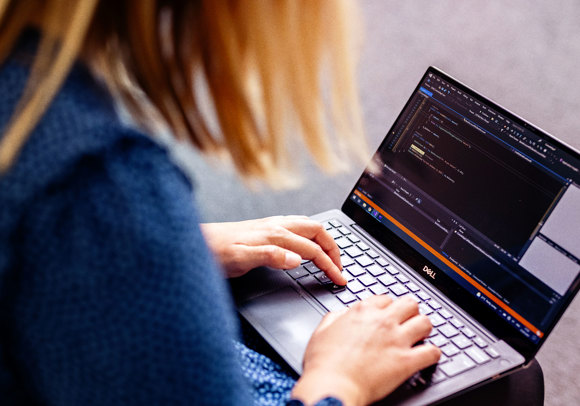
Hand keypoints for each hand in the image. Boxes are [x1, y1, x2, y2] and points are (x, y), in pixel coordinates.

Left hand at [200, 216, 345, 283]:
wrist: (196, 242)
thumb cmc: (214, 252)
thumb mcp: (240, 260)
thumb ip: (270, 257)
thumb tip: (297, 260)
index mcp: (274, 235)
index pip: (312, 249)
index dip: (329, 265)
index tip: (340, 279)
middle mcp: (276, 226)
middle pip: (317, 232)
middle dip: (334, 249)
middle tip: (341, 268)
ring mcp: (271, 224)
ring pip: (308, 226)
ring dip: (324, 239)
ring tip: (331, 255)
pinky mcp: (264, 227)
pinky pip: (297, 226)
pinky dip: (310, 235)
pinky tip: (307, 243)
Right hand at [291, 295, 440, 405]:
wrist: (332, 386)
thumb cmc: (324, 363)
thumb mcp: (322, 331)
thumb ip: (335, 317)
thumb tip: (342, 314)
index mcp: (363, 312)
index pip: (386, 299)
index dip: (388, 307)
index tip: (388, 314)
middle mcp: (383, 321)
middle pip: (410, 304)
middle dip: (410, 312)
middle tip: (407, 322)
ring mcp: (397, 340)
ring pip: (425, 323)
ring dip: (424, 329)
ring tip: (420, 336)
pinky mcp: (407, 361)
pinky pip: (432, 352)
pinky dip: (433, 354)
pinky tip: (427, 357)